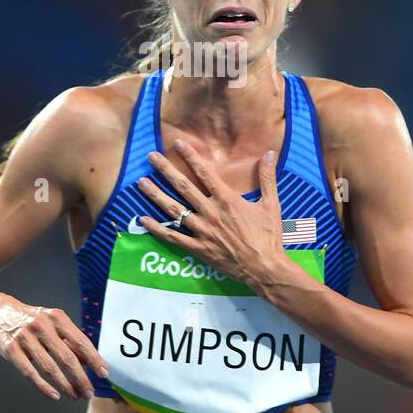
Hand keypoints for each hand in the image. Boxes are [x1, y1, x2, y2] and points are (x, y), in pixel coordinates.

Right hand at [0, 293, 108, 401]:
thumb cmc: (33, 321)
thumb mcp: (54, 324)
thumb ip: (70, 341)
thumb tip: (89, 362)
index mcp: (57, 317)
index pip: (81, 341)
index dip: (94, 359)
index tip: (104, 374)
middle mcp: (42, 326)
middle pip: (66, 357)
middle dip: (81, 378)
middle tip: (89, 392)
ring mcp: (25, 338)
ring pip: (49, 367)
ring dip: (65, 385)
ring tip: (75, 396)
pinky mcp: (11, 350)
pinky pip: (30, 372)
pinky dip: (43, 386)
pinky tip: (55, 395)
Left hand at [136, 139, 285, 288]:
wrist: (264, 268)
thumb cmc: (268, 236)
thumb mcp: (271, 204)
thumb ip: (268, 177)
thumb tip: (271, 152)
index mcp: (227, 200)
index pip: (205, 173)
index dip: (191, 157)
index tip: (177, 144)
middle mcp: (211, 213)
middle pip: (183, 187)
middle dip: (166, 170)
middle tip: (151, 156)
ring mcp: (202, 232)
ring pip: (173, 210)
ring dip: (156, 195)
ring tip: (141, 182)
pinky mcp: (198, 249)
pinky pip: (173, 237)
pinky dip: (157, 229)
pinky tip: (143, 219)